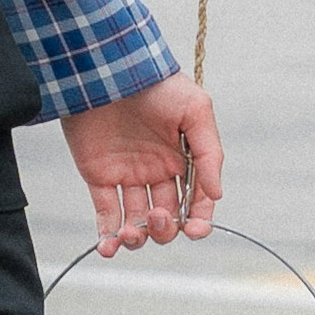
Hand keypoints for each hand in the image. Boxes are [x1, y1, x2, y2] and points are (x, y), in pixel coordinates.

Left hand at [62, 75, 221, 253]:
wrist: (108, 68)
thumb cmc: (157, 84)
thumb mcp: (196, 110)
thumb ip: (210, 153)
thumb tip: (216, 195)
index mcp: (182, 160)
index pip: (196, 201)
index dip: (199, 220)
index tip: (196, 230)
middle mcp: (157, 173)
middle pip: (168, 218)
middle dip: (166, 227)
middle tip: (158, 214)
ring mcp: (127, 176)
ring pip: (137, 222)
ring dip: (137, 237)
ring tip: (131, 232)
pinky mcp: (98, 176)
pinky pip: (105, 215)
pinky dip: (107, 236)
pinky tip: (109, 246)